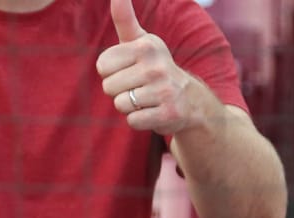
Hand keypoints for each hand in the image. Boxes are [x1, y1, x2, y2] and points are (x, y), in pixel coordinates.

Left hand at [96, 0, 207, 135]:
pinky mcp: (168, 113)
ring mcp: (164, 90)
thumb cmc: (155, 67)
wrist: (190, 99)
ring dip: (129, 107)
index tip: (129, 70)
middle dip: (120, 91)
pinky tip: (153, 112)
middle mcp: (156, 66)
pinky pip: (133, 121)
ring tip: (146, 99)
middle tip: (139, 87)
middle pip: (109, 87)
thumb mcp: (141, 41)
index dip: (111, 72)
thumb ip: (124, 19)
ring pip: (120, 105)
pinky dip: (139, 120)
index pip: (102, 66)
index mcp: (146, 46)